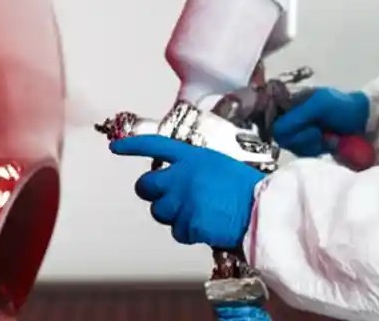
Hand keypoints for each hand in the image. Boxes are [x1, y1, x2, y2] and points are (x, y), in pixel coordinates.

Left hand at [110, 135, 264, 248]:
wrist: (262, 209)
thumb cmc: (247, 187)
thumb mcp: (220, 164)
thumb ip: (195, 170)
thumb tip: (182, 181)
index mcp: (192, 157)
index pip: (154, 145)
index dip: (132, 146)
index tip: (116, 147)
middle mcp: (181, 176)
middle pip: (145, 186)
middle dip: (152, 193)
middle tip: (168, 198)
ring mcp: (182, 201)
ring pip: (159, 212)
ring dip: (173, 215)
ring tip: (199, 213)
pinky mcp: (187, 223)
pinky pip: (178, 232)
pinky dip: (189, 232)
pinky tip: (207, 226)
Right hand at [272, 88, 369, 157]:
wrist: (366, 123)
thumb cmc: (343, 108)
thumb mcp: (320, 105)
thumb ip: (297, 116)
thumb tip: (277, 131)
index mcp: (291, 103)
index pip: (273, 119)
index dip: (286, 127)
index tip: (302, 126)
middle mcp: (292, 118)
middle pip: (281, 136)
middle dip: (302, 137)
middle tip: (318, 132)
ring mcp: (301, 134)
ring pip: (292, 146)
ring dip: (311, 144)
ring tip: (328, 137)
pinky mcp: (310, 147)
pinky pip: (303, 154)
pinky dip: (317, 150)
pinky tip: (330, 144)